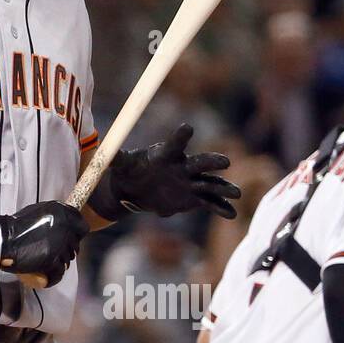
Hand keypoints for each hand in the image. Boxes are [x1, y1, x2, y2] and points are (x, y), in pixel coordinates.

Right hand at [0, 201, 88, 287]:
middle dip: (66, 250)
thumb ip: (56, 216)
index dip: (77, 234)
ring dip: (58, 262)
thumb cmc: (18, 226)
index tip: (71, 238)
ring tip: (45, 261)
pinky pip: (59, 272)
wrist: (2, 240)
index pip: (82, 227)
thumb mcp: (40, 211)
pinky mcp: (51, 260)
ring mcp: (58, 245)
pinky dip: (53, 275)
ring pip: (68, 260)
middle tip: (53, 252)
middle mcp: (63, 227)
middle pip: (75, 245)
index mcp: (61, 212)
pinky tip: (45, 274)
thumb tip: (68, 225)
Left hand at [103, 123, 240, 219]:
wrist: (137, 189)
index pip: (175, 143)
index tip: (188, 128)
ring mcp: (191, 182)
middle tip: (226, 162)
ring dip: (223, 188)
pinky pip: (210, 203)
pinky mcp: (194, 199)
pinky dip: (220, 208)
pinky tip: (232, 214)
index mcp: (166, 154)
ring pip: (210, 183)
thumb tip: (106, 154)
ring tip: (236, 194)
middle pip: (200, 162)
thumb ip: (117, 159)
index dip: (181, 136)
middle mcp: (183, 166)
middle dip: (212, 162)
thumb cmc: (130, 171)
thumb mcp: (121, 165)